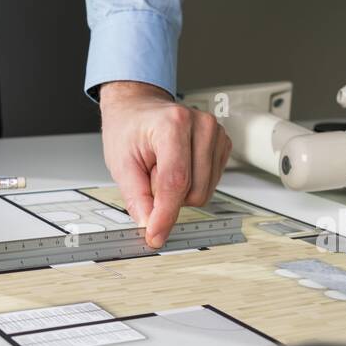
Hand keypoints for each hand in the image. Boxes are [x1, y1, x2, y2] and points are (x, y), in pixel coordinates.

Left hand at [99, 81, 231, 247]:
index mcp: (174, 124)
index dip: (165, 215)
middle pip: (193, 192)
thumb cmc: (129, 129)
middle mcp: (202, 126)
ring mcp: (217, 135)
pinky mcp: (223, 146)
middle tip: (150, 175)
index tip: (155, 236)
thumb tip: (150, 226)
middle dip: (168, 197)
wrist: (139, 109)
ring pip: (204, 192)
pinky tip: (178, 166)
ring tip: (162, 167)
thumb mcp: (121, 164)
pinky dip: (190, 185)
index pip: (175, 181)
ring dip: (179, 191)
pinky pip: (210, 186)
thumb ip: (136, 198)